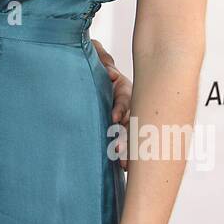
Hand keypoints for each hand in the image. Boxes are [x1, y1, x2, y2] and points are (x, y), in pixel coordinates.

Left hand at [92, 37, 131, 167]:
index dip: (120, 108)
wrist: (91, 76)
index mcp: (123, 89)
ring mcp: (124, 119)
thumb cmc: (93, 63)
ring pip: (129, 136)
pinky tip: (123, 168)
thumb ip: (101, 57)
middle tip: (117, 152)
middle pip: (131, 123)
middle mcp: (127, 106)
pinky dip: (125, 155)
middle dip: (126, 137)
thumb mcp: (96, 55)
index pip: (125, 99)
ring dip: (127, 151)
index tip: (112, 118)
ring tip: (123, 165)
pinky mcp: (118, 129)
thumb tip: (111, 72)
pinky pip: (124, 144)